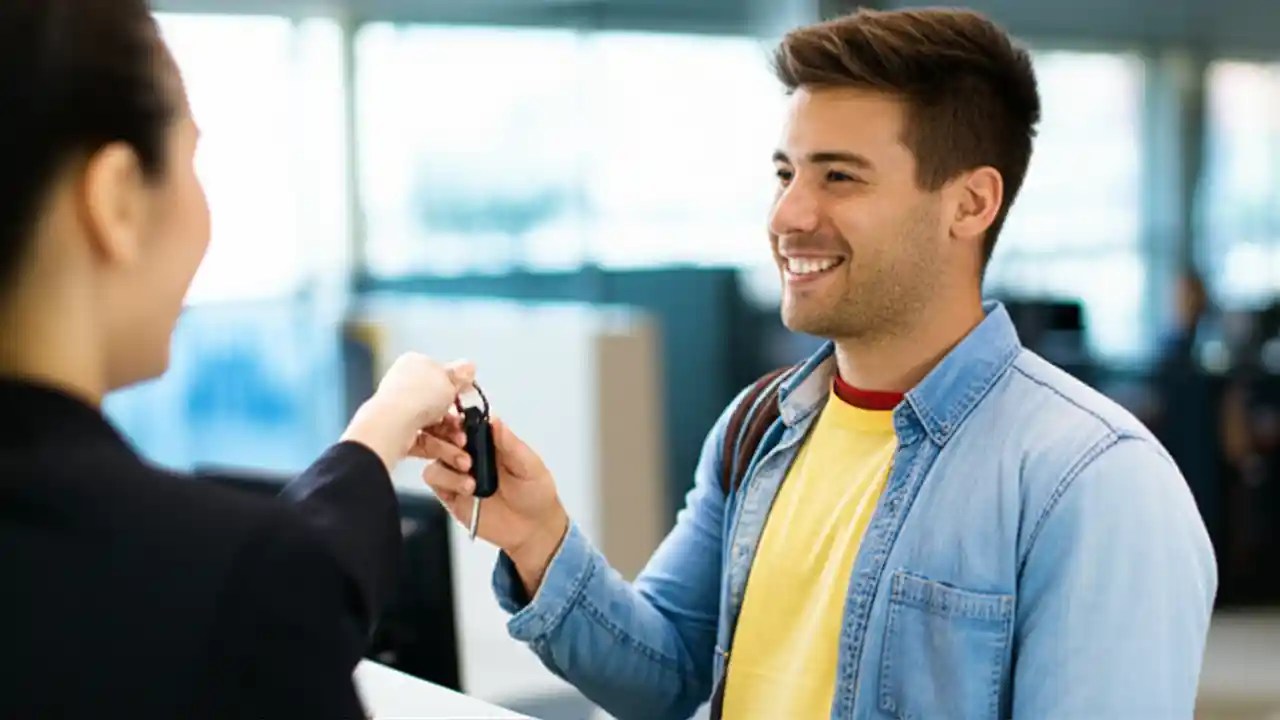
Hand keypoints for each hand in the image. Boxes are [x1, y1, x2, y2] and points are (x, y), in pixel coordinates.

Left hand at [341, 354, 474, 471]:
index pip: (440, 375)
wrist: (393, 424)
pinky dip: (442, 449)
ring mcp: (400, 412)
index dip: (457, 387)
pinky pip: (426, 441)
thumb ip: (462, 374)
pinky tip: (455, 454)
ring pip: (434, 426)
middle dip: (456, 419)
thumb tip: (469, 367)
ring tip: (462, 443)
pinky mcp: (399, 435)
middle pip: (439, 404)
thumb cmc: (417, 396)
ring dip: (452, 436)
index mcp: (415, 364)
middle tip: (466, 425)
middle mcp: (405, 387)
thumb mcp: (450, 378)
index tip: (470, 395)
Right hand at [419, 416, 567, 595]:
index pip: (465, 423)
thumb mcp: (530, 466)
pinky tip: (467, 488)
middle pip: (443, 438)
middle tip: (463, 447)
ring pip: (435, 459)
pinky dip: (446, 481)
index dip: (458, 422)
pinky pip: (435, 481)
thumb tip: (496, 421)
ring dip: (448, 463)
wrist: (533, 530)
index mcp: (490, 443)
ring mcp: (459, 475)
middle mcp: (471, 456)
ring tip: (470, 474)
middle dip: (447, 440)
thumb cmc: (536, 494)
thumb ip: (511, 445)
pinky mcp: (451, 495)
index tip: (461, 427)